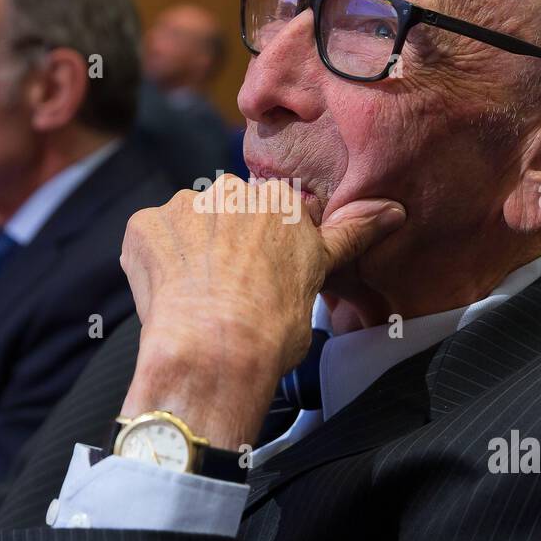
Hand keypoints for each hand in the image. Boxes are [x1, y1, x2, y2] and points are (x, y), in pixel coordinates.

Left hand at [118, 174, 404, 448]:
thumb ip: (351, 235)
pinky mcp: (145, 224)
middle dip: (224, 245)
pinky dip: (155, 264)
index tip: (260, 277)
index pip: (270, 214)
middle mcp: (233, 191)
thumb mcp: (319, 276)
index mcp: (279, 203)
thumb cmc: (274, 325)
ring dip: (188, 252)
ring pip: (186, 226)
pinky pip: (149, 240)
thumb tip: (394, 210)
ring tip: (196, 298)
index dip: (263, 249)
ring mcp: (185, 205)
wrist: (216, 349)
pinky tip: (168, 296)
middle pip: (226, 214)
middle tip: (228, 292)